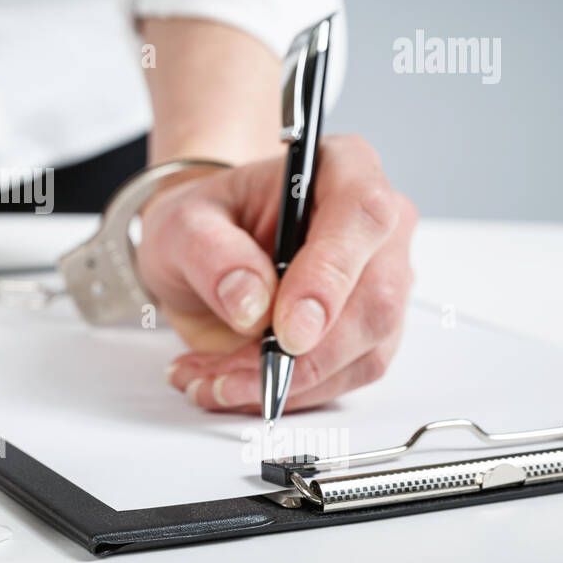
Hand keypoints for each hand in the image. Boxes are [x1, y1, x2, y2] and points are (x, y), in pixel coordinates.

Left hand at [135, 135, 417, 413]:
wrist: (204, 250)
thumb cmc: (204, 222)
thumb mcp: (181, 224)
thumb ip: (211, 253)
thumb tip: (251, 303)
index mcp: (342, 168)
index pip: (362, 216)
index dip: (331, 277)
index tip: (288, 331)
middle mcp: (376, 226)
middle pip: (374, 301)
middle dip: (300, 356)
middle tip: (228, 376)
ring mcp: (381, 283)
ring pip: (362, 353)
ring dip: (285, 383)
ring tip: (212, 380)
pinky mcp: (368, 334)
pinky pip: (342, 378)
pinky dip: (286, 394)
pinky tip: (231, 385)